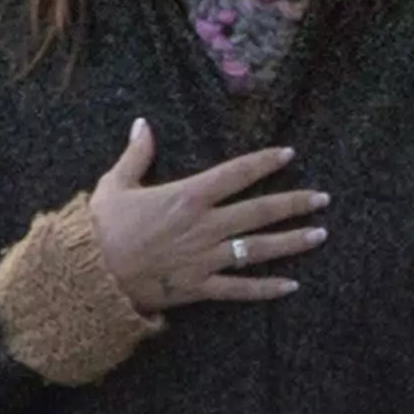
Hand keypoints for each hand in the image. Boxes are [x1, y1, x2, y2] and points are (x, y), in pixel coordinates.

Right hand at [89, 118, 326, 314]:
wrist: (89, 274)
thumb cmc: (100, 227)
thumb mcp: (115, 183)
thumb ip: (136, 154)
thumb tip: (142, 123)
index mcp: (188, 195)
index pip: (236, 173)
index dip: (265, 162)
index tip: (290, 154)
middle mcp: (205, 225)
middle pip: (260, 211)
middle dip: (295, 203)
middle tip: (323, 198)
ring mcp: (206, 258)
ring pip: (258, 248)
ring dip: (292, 241)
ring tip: (320, 234)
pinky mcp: (200, 288)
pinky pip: (240, 289)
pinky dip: (266, 288)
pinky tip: (292, 285)